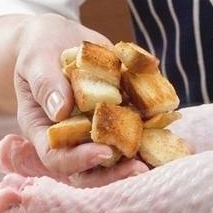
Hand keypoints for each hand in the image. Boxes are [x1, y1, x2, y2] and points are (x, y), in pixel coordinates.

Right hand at [9, 14, 148, 186]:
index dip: (79, 160)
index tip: (104, 152)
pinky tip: (176, 128)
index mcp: (45, 131)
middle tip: (140, 168)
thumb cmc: (39, 48)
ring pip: (118, 156)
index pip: (57, 158)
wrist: (61, 39)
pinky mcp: (120, 115)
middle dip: (115, 174)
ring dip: (141, 159)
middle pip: (91, 169)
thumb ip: (45, 83)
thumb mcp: (36, 60)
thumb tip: (60, 109)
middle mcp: (73, 137)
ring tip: (165, 158)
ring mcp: (98, 129)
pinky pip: (139, 129)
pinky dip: (157, 130)